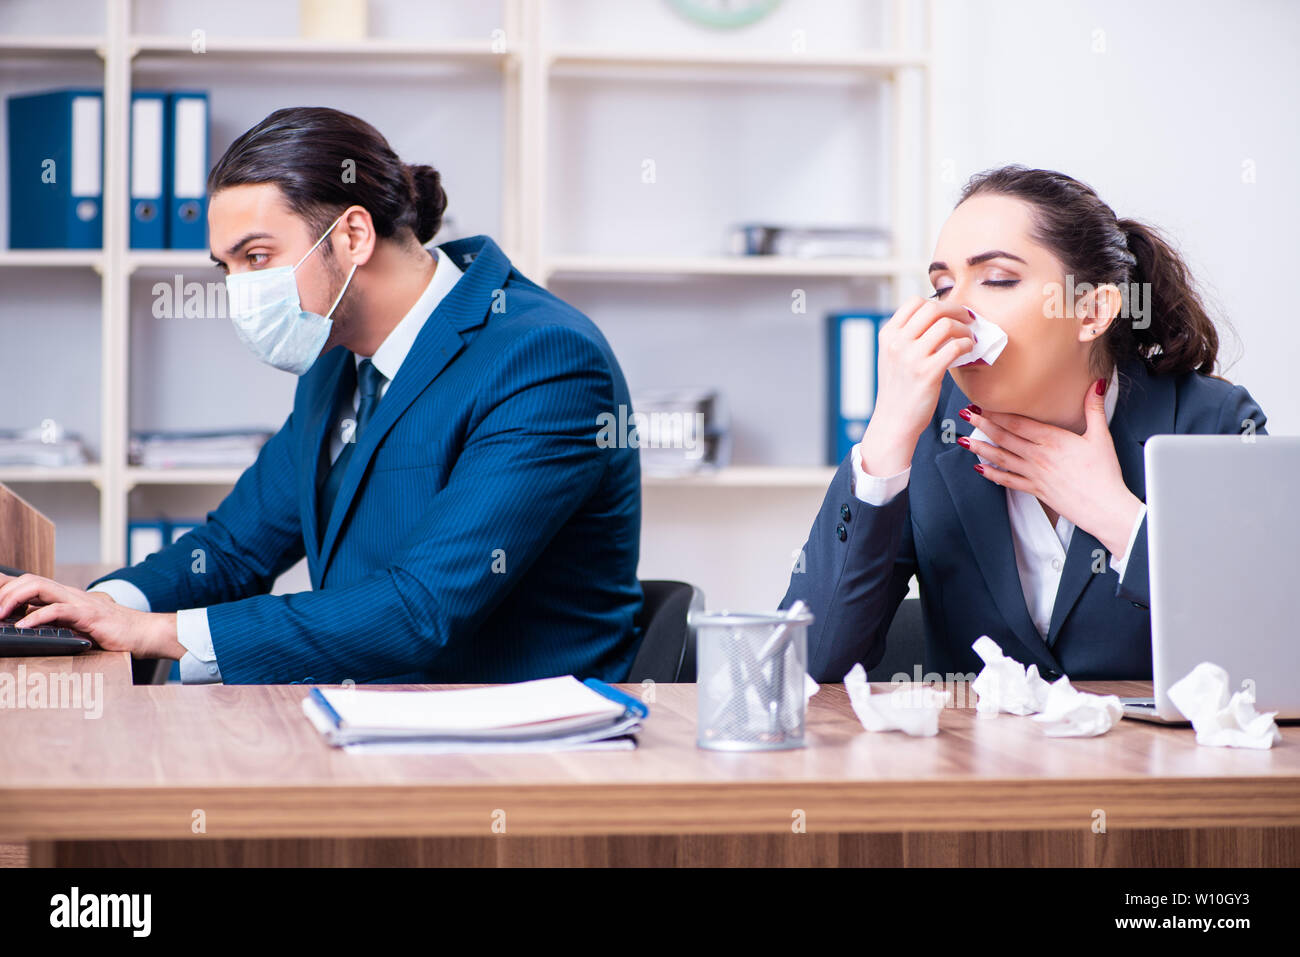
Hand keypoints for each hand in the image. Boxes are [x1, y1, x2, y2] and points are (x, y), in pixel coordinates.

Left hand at [0, 573, 182, 658]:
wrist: (145, 633)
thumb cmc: (113, 632)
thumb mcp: (77, 624)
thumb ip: (56, 621)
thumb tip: (26, 626)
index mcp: (64, 596)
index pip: (28, 582)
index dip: (6, 586)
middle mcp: (69, 594)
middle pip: (29, 579)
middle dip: (4, 592)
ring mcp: (79, 602)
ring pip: (39, 587)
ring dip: (14, 599)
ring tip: (0, 615)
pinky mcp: (88, 615)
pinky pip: (58, 610)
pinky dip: (36, 617)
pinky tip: (24, 627)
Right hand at [860, 297, 974, 474]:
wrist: (893, 422)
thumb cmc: (898, 390)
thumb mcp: (892, 357)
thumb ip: (907, 336)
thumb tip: (939, 318)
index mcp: (888, 335)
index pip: (914, 302)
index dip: (938, 302)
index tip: (950, 312)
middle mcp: (897, 343)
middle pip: (933, 308)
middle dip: (956, 310)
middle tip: (967, 319)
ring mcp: (911, 357)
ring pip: (947, 325)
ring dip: (964, 329)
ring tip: (969, 338)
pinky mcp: (928, 373)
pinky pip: (956, 347)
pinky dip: (967, 345)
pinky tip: (968, 351)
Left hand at [959, 378, 1143, 557]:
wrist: (1105, 507)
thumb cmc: (1104, 473)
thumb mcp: (1101, 436)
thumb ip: (1094, 408)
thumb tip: (1096, 384)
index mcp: (1053, 440)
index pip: (1018, 423)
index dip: (997, 413)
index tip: (983, 404)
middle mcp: (1039, 457)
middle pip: (1004, 437)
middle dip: (982, 425)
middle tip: (966, 415)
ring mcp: (1035, 474)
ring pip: (1001, 458)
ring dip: (980, 448)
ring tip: (963, 440)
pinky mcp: (1035, 490)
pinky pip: (1008, 481)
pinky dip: (992, 474)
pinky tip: (980, 468)